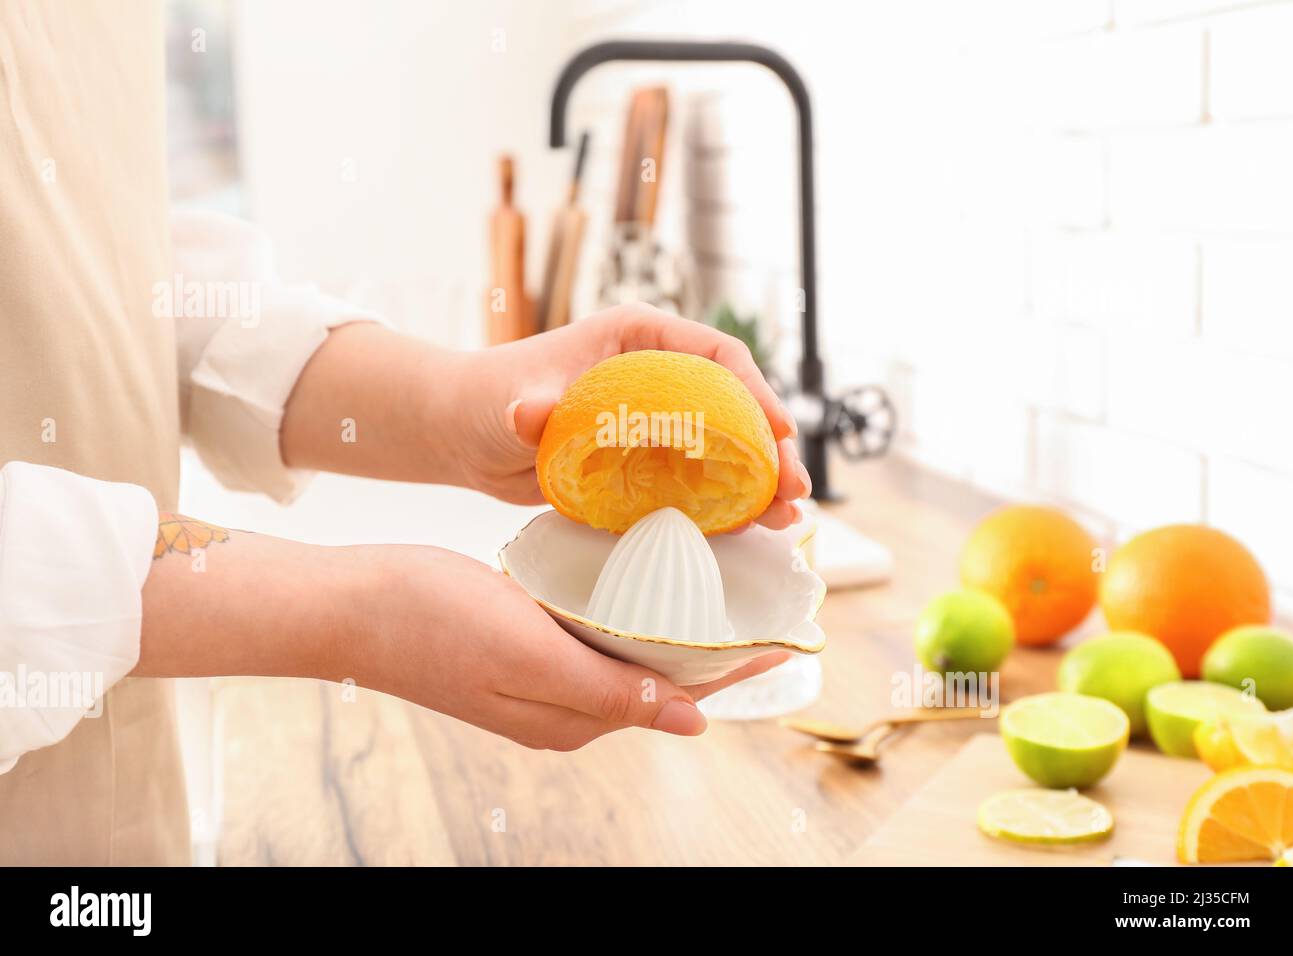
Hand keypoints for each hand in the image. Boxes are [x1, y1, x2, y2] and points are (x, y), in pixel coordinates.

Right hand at [347, 545, 790, 749]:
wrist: (353, 602)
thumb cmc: (431, 623)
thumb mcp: (526, 656)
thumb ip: (609, 691)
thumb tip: (693, 722)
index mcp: (570, 717)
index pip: (675, 695)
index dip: (730, 664)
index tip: (778, 629)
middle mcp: (563, 704)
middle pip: (658, 675)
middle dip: (711, 639)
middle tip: (756, 589)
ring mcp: (541, 674)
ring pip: (628, 651)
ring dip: (673, 620)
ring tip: (717, 577)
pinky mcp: (522, 643)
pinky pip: (592, 630)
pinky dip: (627, 607)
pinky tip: (643, 575)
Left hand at [452, 303, 810, 529]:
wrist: (464, 436)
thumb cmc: (487, 397)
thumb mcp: (513, 400)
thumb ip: (530, 408)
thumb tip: (529, 412)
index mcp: (638, 339)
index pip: (715, 356)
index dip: (755, 390)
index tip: (777, 431)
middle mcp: (656, 376)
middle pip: (735, 405)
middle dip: (771, 447)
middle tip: (795, 488)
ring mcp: (655, 421)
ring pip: (725, 448)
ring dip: (759, 482)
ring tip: (788, 516)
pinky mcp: (645, 462)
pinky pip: (696, 482)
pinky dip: (725, 506)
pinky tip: (752, 531)